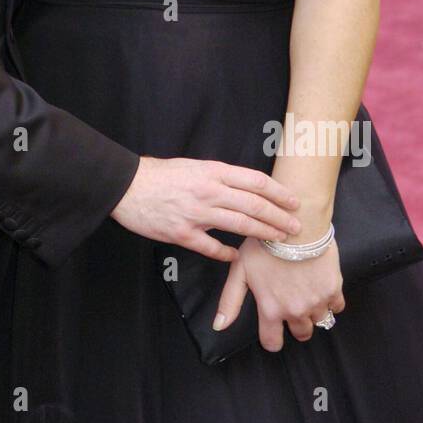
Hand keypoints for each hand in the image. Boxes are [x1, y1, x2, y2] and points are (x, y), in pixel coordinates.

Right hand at [111, 156, 301, 260]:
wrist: (127, 186)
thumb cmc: (160, 174)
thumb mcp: (193, 166)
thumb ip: (218, 177)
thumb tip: (244, 187)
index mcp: (212, 171)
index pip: (255, 181)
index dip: (279, 193)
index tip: (294, 202)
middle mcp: (208, 191)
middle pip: (254, 205)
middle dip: (279, 217)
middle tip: (296, 227)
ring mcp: (196, 214)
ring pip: (239, 225)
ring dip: (263, 233)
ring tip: (279, 240)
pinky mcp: (182, 234)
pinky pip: (212, 247)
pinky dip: (228, 254)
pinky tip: (238, 257)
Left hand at [214, 236, 344, 350]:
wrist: (296, 224)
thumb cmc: (265, 244)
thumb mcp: (240, 270)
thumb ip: (230, 300)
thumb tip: (219, 326)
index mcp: (272, 309)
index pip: (273, 343)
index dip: (273, 338)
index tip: (275, 328)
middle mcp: (296, 311)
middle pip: (301, 334)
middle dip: (297, 324)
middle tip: (293, 303)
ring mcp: (317, 302)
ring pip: (318, 321)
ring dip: (313, 311)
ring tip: (305, 290)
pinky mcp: (334, 290)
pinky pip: (336, 307)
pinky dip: (330, 301)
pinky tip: (321, 286)